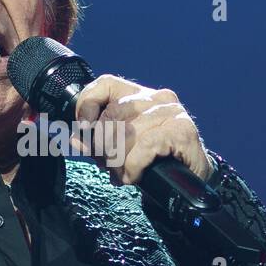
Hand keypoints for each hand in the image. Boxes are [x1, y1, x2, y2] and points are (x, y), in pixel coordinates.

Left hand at [73, 74, 213, 185]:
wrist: (189, 182)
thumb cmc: (152, 162)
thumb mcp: (118, 150)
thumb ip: (95, 142)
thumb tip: (76, 139)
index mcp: (140, 95)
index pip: (106, 83)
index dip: (88, 105)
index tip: (84, 130)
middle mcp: (158, 97)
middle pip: (112, 114)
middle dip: (103, 146)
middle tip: (109, 165)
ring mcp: (173, 112)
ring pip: (127, 133)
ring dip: (119, 162)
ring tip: (124, 173)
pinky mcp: (183, 130)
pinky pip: (145, 146)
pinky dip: (134, 166)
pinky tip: (137, 175)